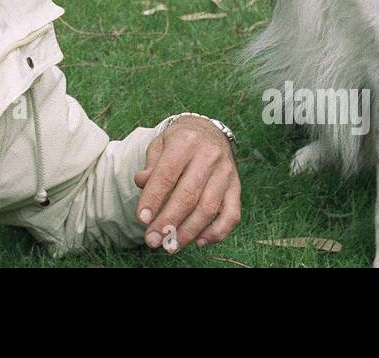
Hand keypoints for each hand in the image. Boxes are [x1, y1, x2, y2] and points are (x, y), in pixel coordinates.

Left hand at [134, 116, 241, 252]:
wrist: (209, 131)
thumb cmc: (179, 142)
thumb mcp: (160, 144)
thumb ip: (151, 165)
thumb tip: (141, 183)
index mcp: (186, 141)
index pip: (167, 174)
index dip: (153, 198)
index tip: (142, 219)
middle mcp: (209, 155)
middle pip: (188, 195)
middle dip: (169, 222)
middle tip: (153, 240)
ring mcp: (226, 172)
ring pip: (209, 208)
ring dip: (188, 232)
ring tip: (171, 246)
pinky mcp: (237, 187)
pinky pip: (231, 215)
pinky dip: (216, 232)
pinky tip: (198, 241)